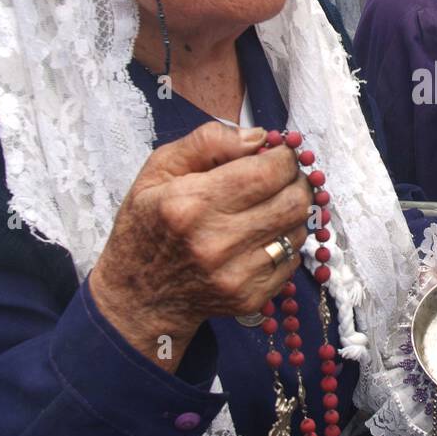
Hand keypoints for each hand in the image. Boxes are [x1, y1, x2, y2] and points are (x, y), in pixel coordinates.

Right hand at [89, 123, 312, 369]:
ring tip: (270, 206)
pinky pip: (292, 260)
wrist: (138, 297)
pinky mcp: (249, 298)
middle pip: (293, 202)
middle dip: (296, 181)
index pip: (267, 172)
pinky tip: (262, 236)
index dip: (283, 157)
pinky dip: (285, 242)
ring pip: (298, 231)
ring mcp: (235, 275)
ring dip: (292, 212)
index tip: (278, 154)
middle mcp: (215, 242)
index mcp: (191, 204)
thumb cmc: (146, 226)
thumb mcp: (158, 170)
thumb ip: (207, 142)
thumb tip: (258, 137)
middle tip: (284, 177)